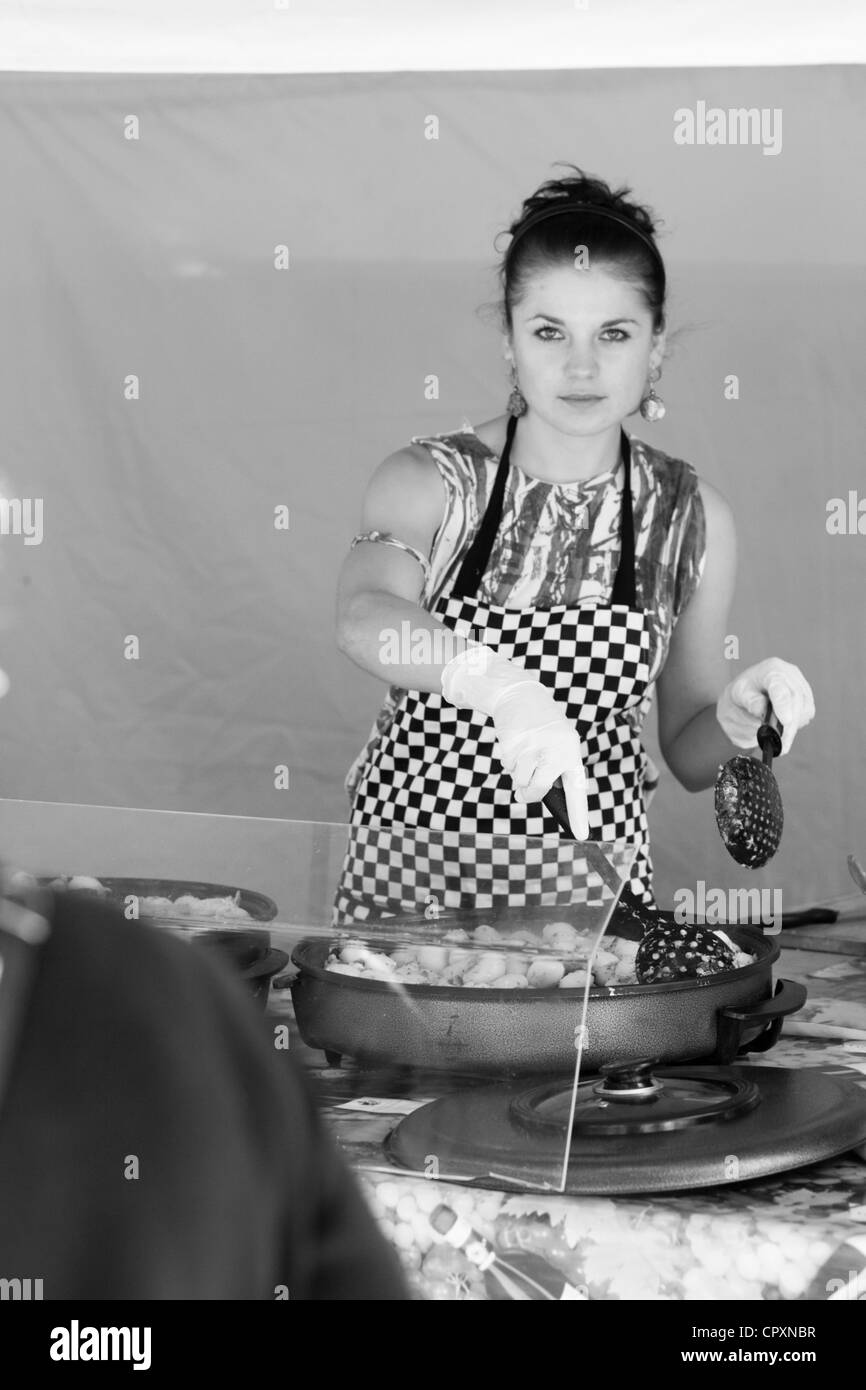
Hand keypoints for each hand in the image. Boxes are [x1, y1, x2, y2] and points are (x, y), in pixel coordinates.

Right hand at [442, 644, 588, 835]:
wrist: (521, 694)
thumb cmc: (542, 726)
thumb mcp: (555, 744)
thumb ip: (550, 770)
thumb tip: (530, 796)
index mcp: (571, 751)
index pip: (576, 788)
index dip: (578, 813)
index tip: (580, 834)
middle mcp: (555, 749)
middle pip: (538, 789)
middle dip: (529, 793)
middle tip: (523, 790)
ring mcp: (533, 745)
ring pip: (520, 779)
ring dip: (517, 772)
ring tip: (523, 751)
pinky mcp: (513, 742)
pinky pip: (507, 765)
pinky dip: (507, 759)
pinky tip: (514, 743)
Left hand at [716, 657, 814, 755]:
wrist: (745, 697)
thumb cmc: (740, 695)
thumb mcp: (737, 696)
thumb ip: (750, 702)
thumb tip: (762, 709)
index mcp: (770, 669)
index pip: (779, 687)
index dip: (783, 704)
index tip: (785, 721)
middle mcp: (788, 673)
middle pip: (795, 700)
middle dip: (790, 725)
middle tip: (782, 745)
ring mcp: (799, 683)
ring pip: (804, 708)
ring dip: (793, 727)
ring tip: (779, 739)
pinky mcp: (805, 695)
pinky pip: (807, 712)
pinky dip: (797, 725)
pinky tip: (784, 729)